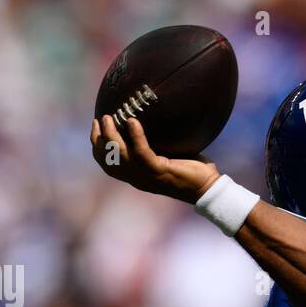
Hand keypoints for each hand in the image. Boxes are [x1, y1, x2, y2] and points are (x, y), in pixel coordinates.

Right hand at [90, 115, 219, 203]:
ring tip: (110, 117)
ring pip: (120, 156)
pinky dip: (135, 136)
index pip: (109, 164)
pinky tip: (133, 122)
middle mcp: (138, 179)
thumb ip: (160, 142)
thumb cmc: (194, 172)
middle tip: (101, 119)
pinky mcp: (159, 172)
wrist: (209, 189)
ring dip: (111, 136)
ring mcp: (148, 177)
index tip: (96, 126)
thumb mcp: (172, 155)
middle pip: (108, 162)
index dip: (98, 146)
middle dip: (99, 140)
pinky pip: (141, 153)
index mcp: (138, 176)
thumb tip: (156, 117)